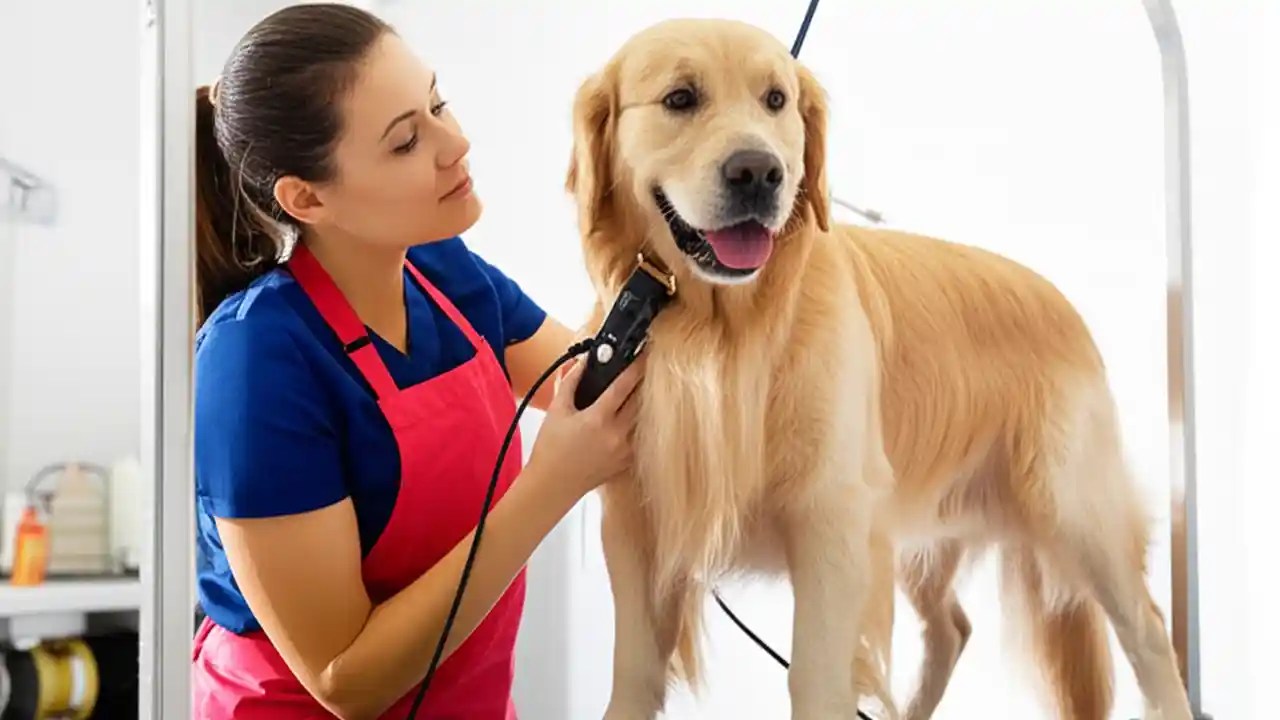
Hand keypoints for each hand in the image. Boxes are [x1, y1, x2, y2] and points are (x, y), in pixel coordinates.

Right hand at [526, 354, 643, 500]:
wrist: (552, 486)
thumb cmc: (550, 449)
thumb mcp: (557, 411)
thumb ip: (570, 382)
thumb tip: (580, 362)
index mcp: (598, 419)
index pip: (624, 386)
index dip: (635, 367)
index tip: (642, 355)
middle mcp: (616, 435)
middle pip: (641, 401)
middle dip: (641, 383)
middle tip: (641, 370)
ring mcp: (625, 451)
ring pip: (642, 419)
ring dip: (640, 404)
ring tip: (634, 394)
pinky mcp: (627, 462)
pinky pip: (638, 436)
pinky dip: (635, 424)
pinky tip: (626, 419)